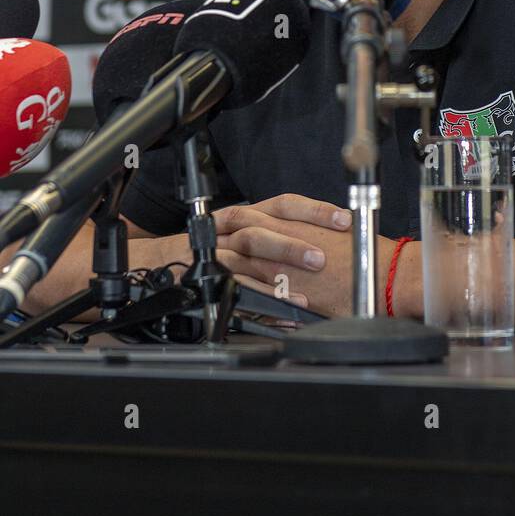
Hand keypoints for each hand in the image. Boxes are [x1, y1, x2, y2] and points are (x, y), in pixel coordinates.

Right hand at [208, 194, 354, 311]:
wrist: (171, 260)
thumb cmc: (221, 247)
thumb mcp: (252, 232)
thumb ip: (284, 233)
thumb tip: (331, 239)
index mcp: (250, 215)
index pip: (284, 205)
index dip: (314, 210)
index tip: (343, 220)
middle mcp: (234, 230)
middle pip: (263, 230)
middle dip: (293, 244)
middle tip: (321, 258)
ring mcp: (221, 254)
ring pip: (247, 260)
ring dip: (277, 277)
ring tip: (306, 295)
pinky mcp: (212, 278)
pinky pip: (236, 289)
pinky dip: (261, 300)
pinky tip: (284, 310)